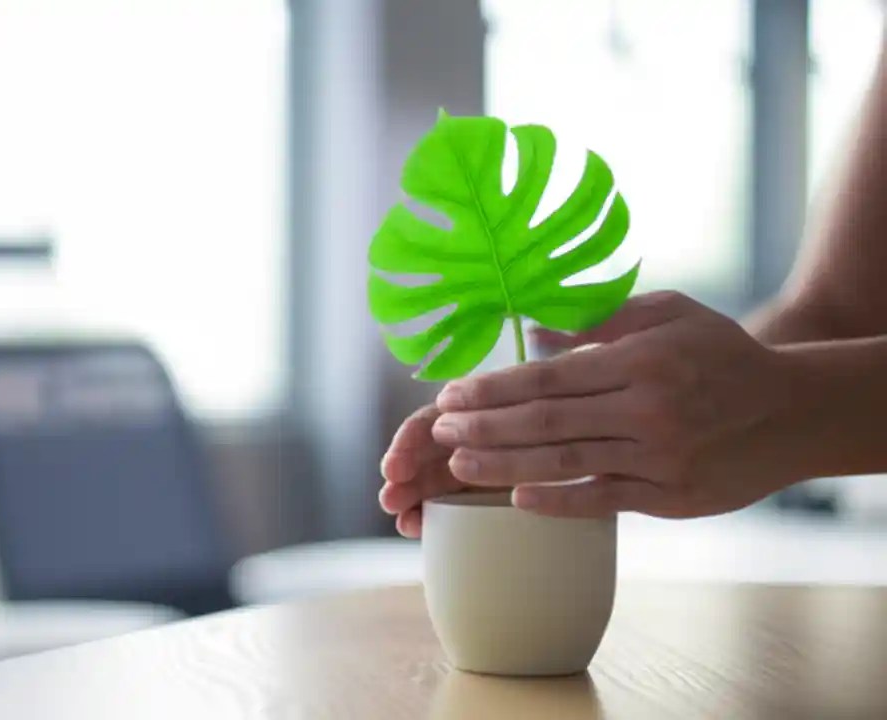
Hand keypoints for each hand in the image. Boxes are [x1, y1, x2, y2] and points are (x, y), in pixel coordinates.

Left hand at [380, 291, 801, 531]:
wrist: (794, 412)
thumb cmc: (722, 354)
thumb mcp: (670, 314)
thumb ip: (600, 321)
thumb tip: (534, 332)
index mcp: (641, 361)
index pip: (549, 376)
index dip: (495, 387)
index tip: (451, 392)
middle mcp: (648, 410)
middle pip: (546, 422)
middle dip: (484, 426)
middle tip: (439, 428)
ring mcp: (659, 458)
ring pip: (565, 463)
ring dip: (504, 464)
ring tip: (459, 463)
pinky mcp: (671, 498)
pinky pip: (602, 501)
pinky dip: (557, 502)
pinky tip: (516, 498)